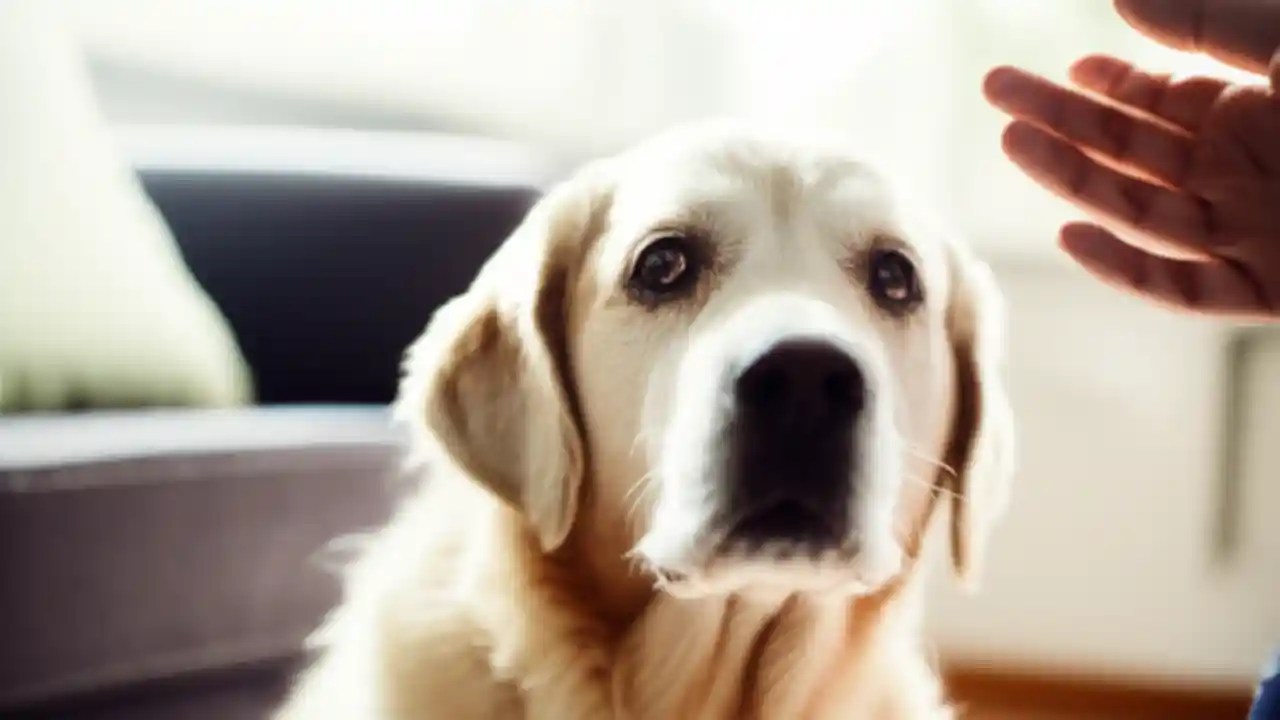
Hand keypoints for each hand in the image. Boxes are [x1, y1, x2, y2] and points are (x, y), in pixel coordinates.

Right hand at [983, 0, 1279, 319]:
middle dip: (1061, 121)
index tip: (1066, 71)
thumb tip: (1123, 2)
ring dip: (1074, 179)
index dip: (1111, 88)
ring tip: (1013, 141)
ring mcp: (1251, 234)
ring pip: (1143, 214)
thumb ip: (1211, 23)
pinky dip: (1127, 270)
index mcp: (1257, 115)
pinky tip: (1073, 237)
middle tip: (996, 89)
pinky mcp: (1268, 290)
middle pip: (1132, 153)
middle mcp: (1242, 175)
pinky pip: (1185, 289)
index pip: (1163, 105)